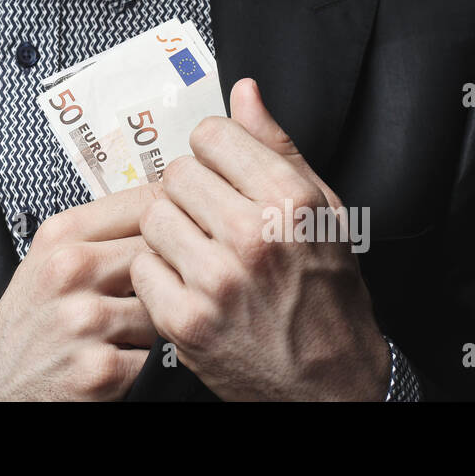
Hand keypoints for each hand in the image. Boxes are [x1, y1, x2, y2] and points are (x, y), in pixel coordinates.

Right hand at [0, 184, 161, 400]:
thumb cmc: (32, 318)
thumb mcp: (50, 257)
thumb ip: (102, 231)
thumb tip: (170, 203)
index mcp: (61, 236)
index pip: (146, 205)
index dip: (178, 214)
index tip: (191, 223)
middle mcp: (70, 271)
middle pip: (162, 254)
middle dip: (172, 273)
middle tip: (168, 286)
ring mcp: (85, 321)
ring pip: (166, 305)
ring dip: (160, 320)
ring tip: (133, 327)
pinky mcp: (99, 369)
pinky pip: (157, 356)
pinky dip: (148, 360)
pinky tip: (124, 356)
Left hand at [131, 78, 390, 400]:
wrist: (332, 385)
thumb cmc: (328, 295)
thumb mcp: (323, 212)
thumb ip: (278, 147)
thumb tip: (243, 90)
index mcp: (291, 201)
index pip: (212, 134)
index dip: (212, 153)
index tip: (222, 174)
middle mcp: (253, 236)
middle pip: (177, 173)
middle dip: (190, 192)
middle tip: (212, 220)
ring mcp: (216, 280)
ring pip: (153, 216)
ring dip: (170, 231)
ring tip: (200, 251)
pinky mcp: (185, 320)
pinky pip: (142, 267)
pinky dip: (158, 275)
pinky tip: (188, 285)